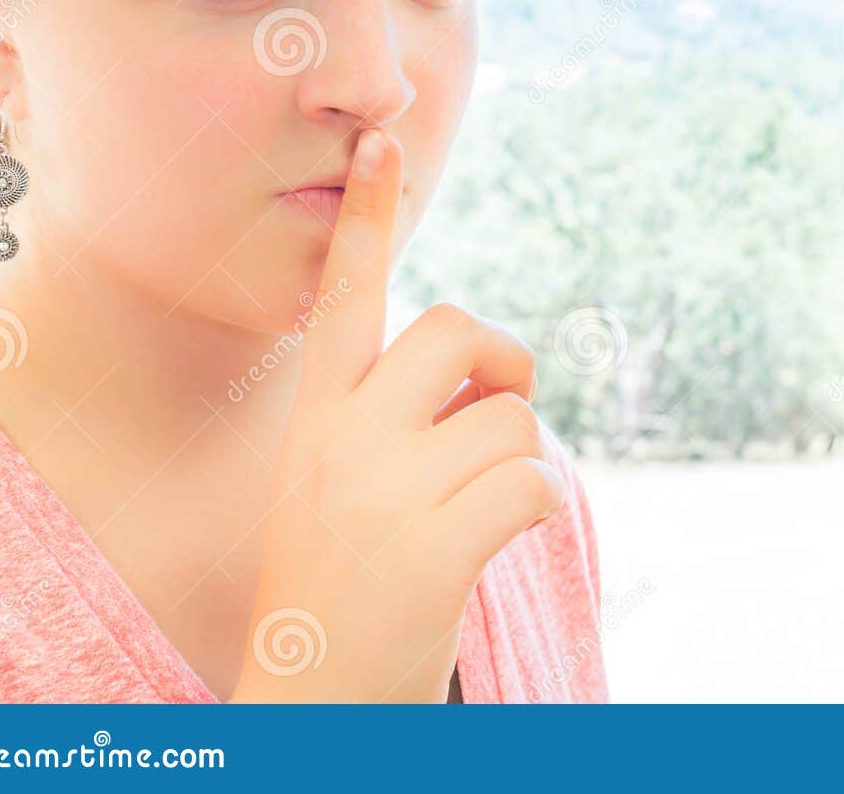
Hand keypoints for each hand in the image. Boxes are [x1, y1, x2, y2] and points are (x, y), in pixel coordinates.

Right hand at [230, 127, 561, 702]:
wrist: (309, 702)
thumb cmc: (338, 585)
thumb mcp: (338, 485)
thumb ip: (394, 419)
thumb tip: (492, 375)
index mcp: (315, 420)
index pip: (342, 300)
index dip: (368, 220)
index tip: (382, 142)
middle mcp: (341, 440)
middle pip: (459, 330)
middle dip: (503, 363)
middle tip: (494, 414)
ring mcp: (384, 493)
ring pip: (510, 419)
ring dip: (516, 462)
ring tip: (474, 515)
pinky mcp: (432, 546)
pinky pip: (531, 483)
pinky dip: (535, 511)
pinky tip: (496, 543)